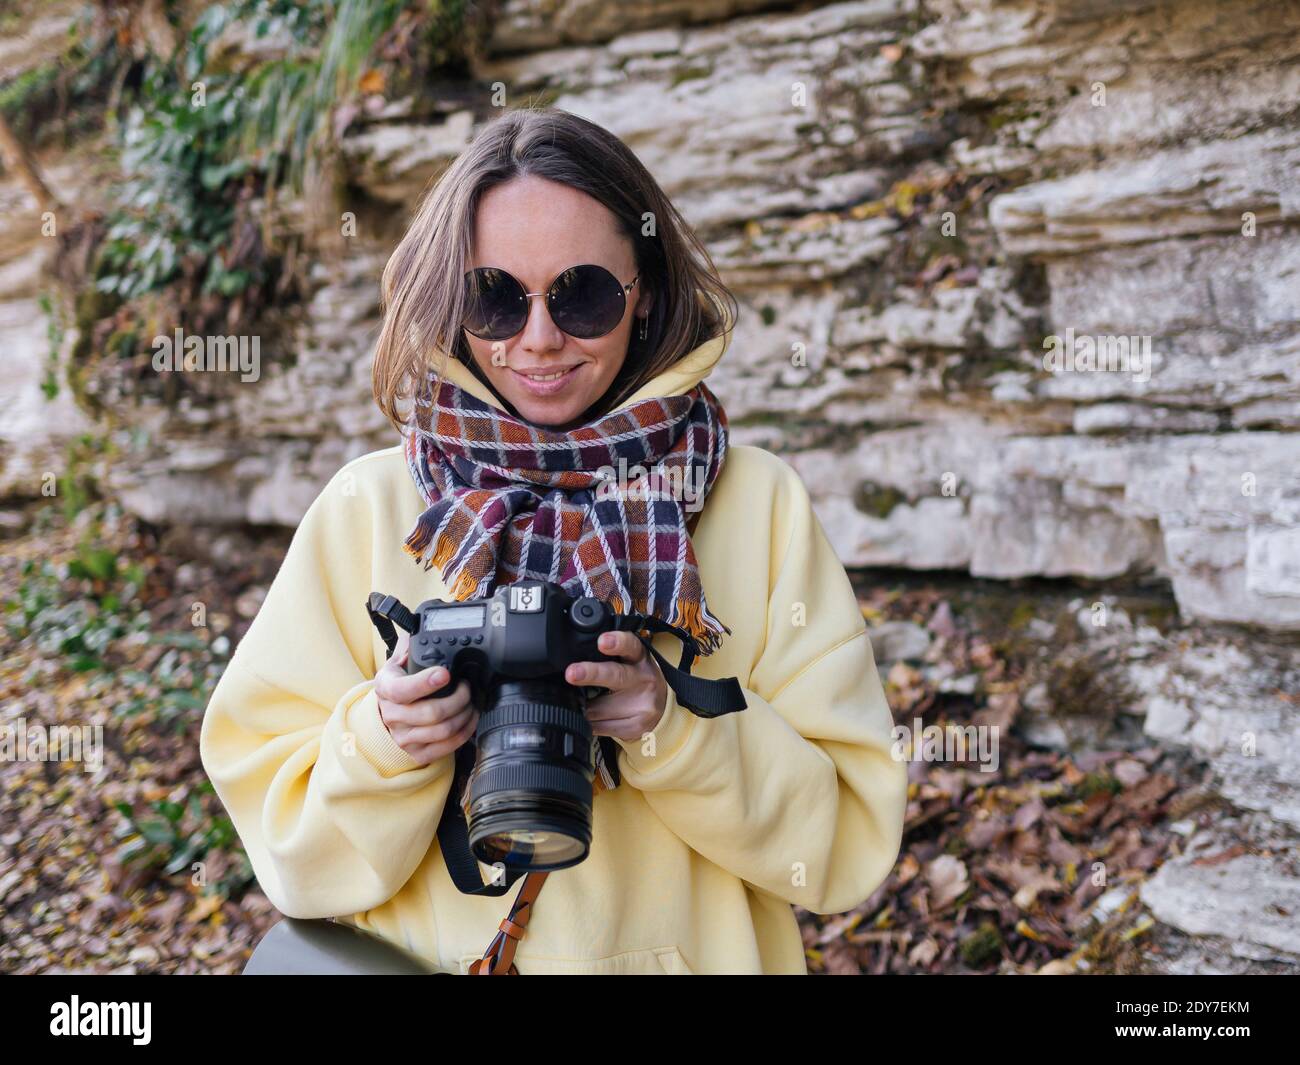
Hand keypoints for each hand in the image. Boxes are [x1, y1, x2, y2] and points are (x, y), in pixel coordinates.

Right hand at [375, 630, 477, 765]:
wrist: (385, 714)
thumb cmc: (399, 683)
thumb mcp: (398, 661)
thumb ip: (410, 644)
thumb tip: (422, 627)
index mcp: (386, 687)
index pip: (403, 690)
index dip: (425, 683)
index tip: (446, 674)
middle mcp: (391, 714)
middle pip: (431, 713)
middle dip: (459, 699)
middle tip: (469, 688)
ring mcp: (403, 736)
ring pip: (442, 730)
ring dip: (465, 716)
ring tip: (472, 703)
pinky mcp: (416, 753)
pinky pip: (445, 748)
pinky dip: (464, 733)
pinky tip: (470, 720)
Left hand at [565, 630, 667, 741]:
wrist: (662, 707)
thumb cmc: (636, 679)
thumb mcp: (630, 661)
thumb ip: (609, 657)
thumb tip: (575, 666)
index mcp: (639, 658)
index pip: (630, 645)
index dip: (617, 642)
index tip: (602, 641)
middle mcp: (642, 680)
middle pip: (614, 675)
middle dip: (591, 674)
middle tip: (572, 673)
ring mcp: (641, 705)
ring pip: (598, 708)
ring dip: (584, 707)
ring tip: (586, 703)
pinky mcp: (635, 726)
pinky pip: (599, 727)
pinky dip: (589, 723)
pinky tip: (594, 718)